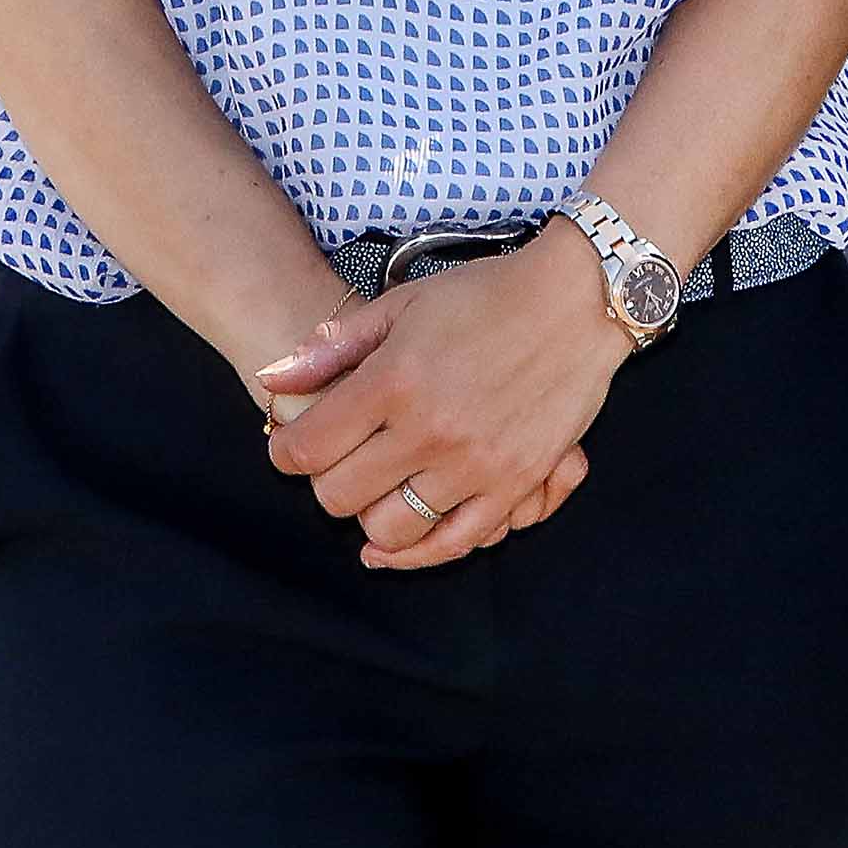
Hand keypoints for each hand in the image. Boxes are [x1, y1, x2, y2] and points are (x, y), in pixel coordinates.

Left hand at [255, 240, 624, 568]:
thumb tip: (272, 380)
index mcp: (394, 380)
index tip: (291, 445)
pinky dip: (417, 552)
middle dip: (324, 482)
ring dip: (368, 515)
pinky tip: (392, 545)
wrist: (575, 301)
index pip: (309, 448)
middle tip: (334, 462)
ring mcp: (474, 464)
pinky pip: (455, 543)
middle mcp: (430, 429)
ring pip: (390, 528)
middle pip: (340, 495)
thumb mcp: (401, 304)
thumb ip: (333, 347)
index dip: (286, 452)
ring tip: (372, 490)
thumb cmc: (485, 295)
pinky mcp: (514, 485)